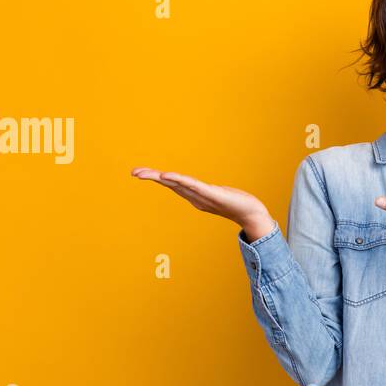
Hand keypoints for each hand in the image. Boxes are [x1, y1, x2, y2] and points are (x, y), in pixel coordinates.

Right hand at [132, 167, 275, 240]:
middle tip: (134, 172)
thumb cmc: (236, 203)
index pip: (172, 184)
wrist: (251, 213)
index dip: (156, 177)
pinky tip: (167, 176)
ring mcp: (202, 196)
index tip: (139, 172)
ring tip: (144, 173)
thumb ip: (207, 192)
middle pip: (170, 184)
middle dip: (151, 177)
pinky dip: (179, 180)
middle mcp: (195, 196)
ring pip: (177, 184)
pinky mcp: (212, 194)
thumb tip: (200, 189)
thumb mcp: (217, 195)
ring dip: (160, 178)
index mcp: (194, 195)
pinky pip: (192, 185)